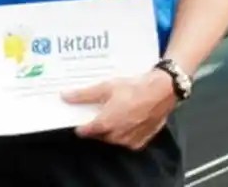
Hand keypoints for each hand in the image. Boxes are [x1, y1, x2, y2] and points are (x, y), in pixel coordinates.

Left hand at [61, 69, 176, 149]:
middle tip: (96, 114)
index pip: (86, 131)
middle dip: (96, 127)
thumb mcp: (105, 87)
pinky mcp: (142, 140)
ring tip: (111, 115)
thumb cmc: (134, 88)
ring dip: (110, 130)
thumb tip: (65, 96)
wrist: (163, 91)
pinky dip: (124, 133)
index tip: (77, 120)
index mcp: (106, 123)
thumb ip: (84, 95)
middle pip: (100, 135)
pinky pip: (127, 140)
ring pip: (114, 139)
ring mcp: (131, 139)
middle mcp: (117, 135)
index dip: (81, 126)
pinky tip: (125, 121)